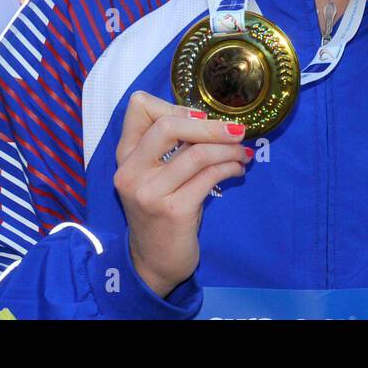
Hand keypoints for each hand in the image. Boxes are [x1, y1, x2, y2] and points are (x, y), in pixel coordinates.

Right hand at [113, 92, 251, 297]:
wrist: (154, 262)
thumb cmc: (161, 211)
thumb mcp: (155, 175)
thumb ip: (169, 147)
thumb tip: (212, 120)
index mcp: (125, 156)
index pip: (139, 108)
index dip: (174, 105)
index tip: (201, 119)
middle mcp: (131, 171)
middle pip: (168, 126)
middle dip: (210, 126)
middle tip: (237, 130)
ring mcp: (150, 192)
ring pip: (197, 153)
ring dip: (228, 149)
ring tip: (242, 153)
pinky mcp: (174, 211)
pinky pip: (209, 176)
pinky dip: (230, 168)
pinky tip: (238, 171)